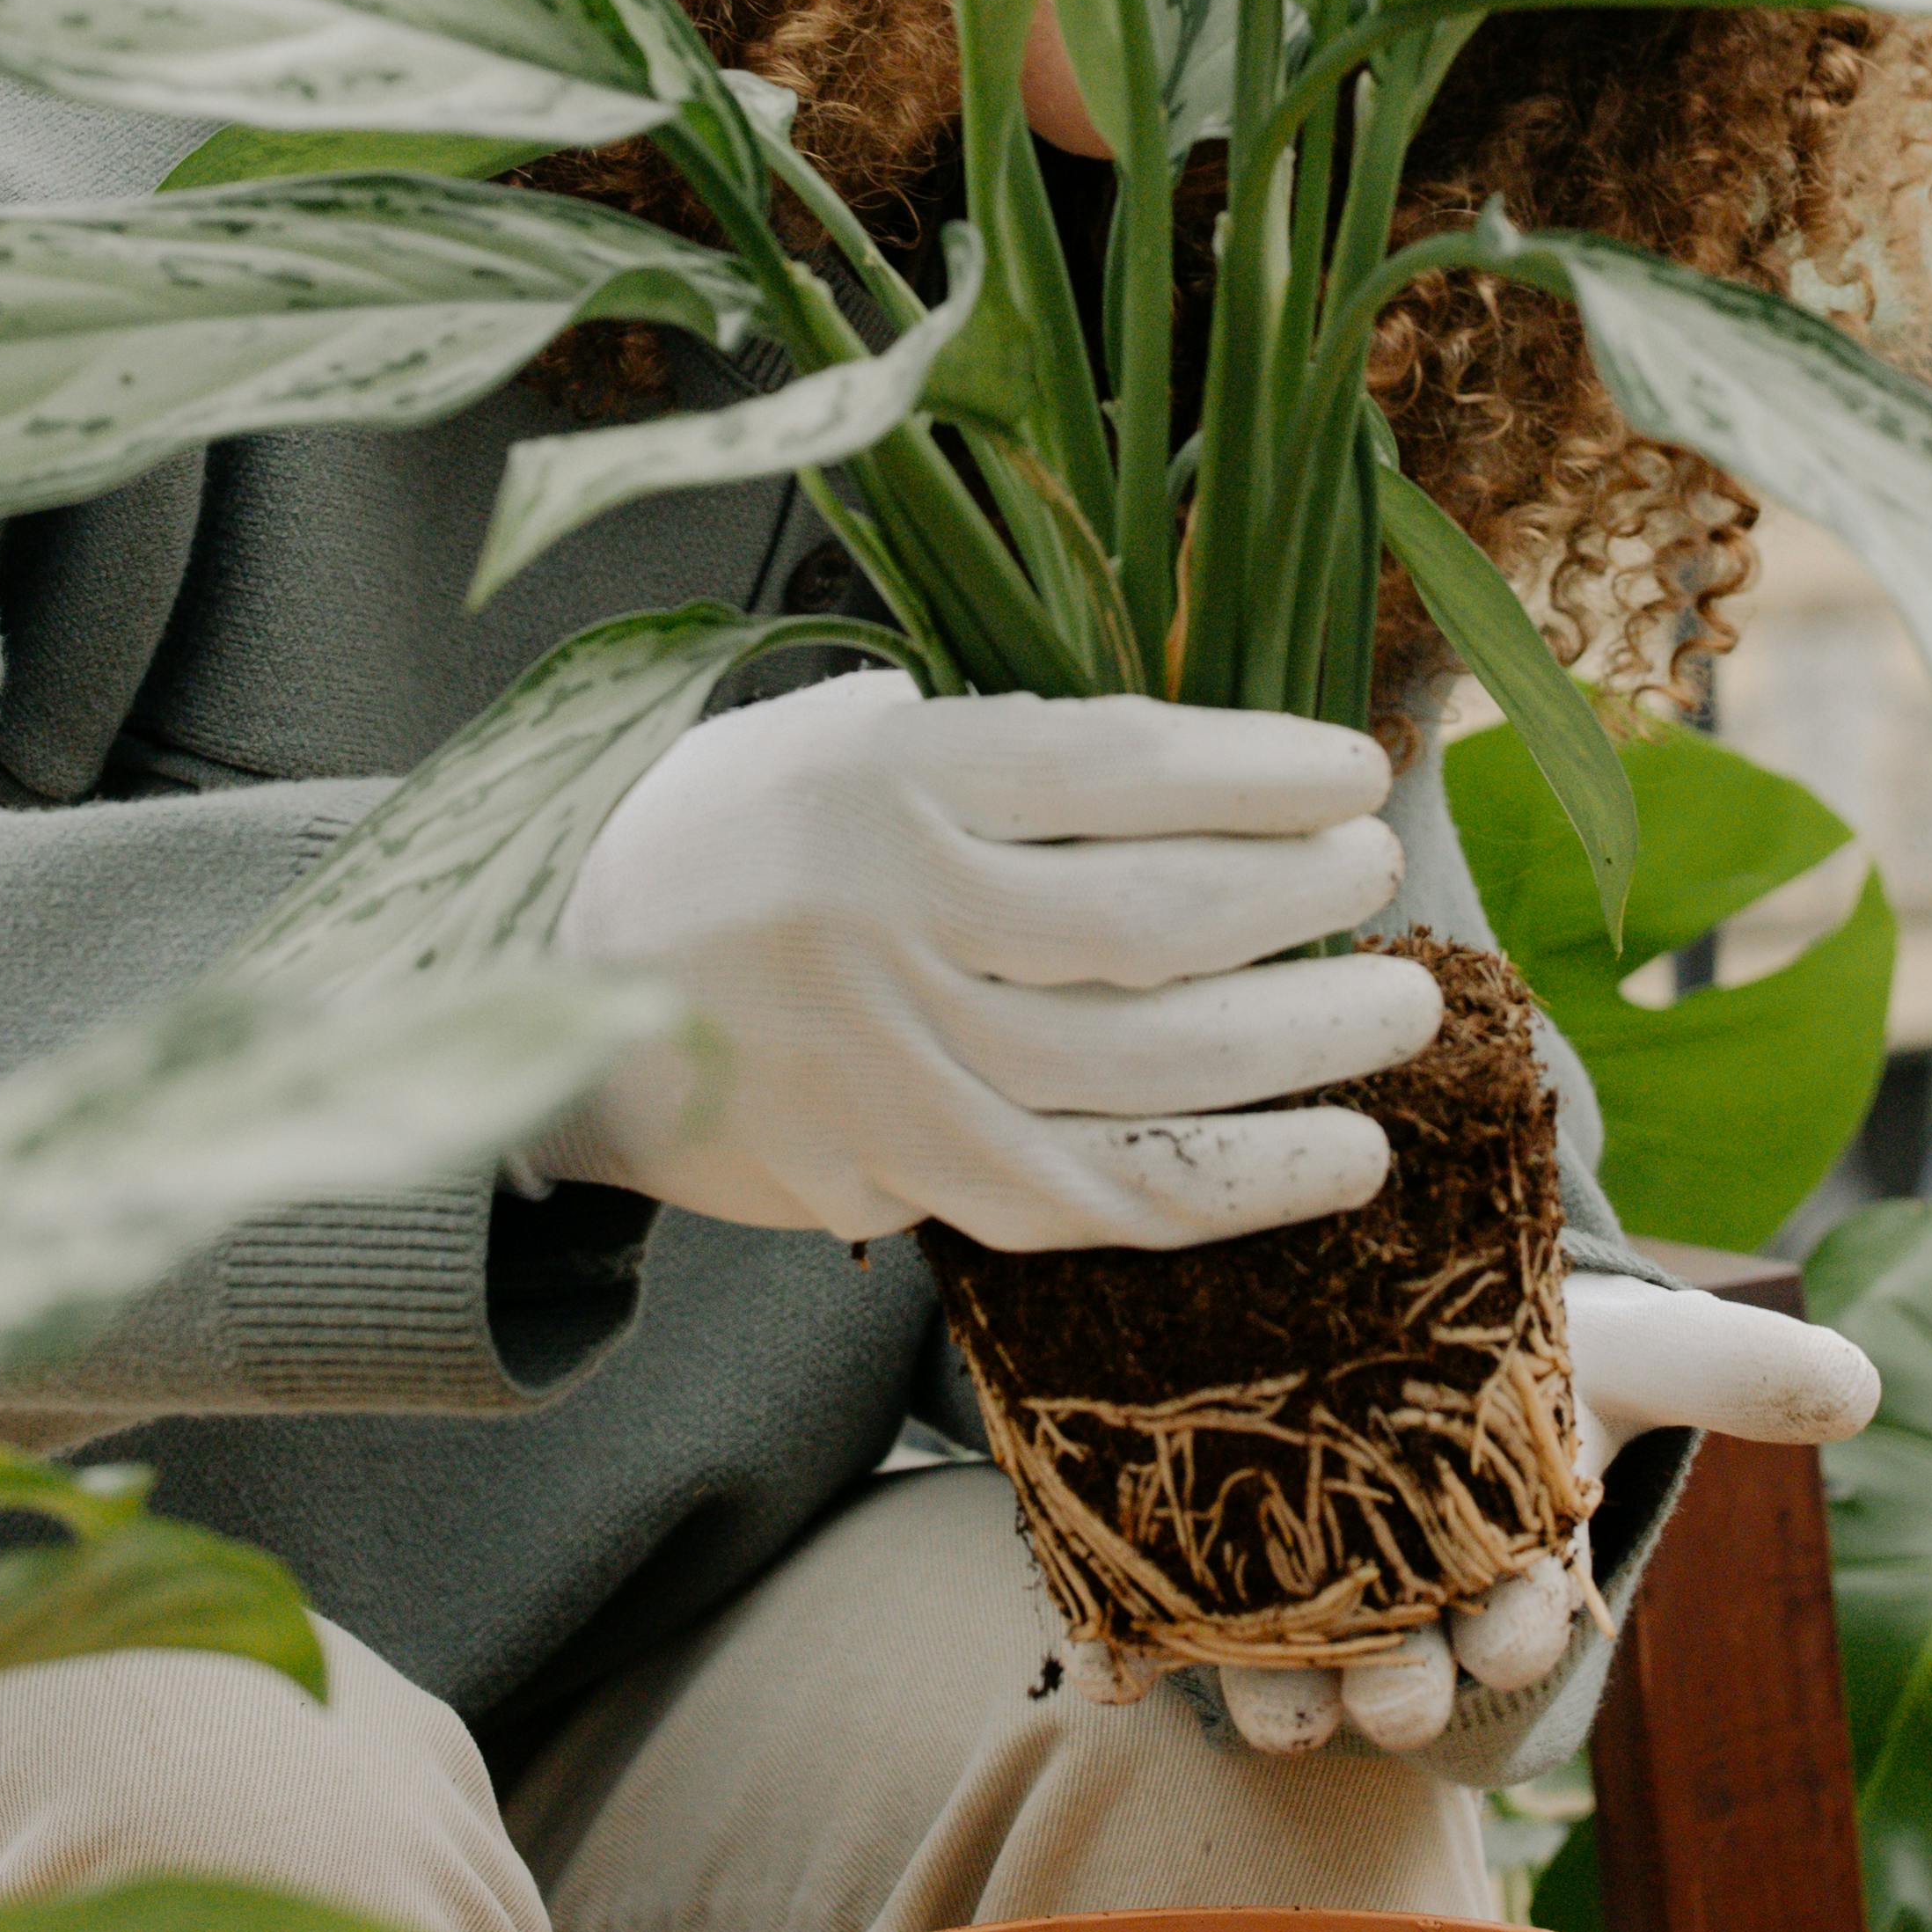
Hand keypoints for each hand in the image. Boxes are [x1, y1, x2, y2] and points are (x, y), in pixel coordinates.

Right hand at [558, 677, 1435, 1253]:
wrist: (530, 996)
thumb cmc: (710, 844)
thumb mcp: (814, 735)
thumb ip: (979, 742)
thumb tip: (1182, 762)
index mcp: (879, 774)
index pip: (1113, 765)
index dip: (1258, 771)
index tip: (1359, 770)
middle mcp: (889, 913)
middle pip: (1150, 919)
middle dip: (1300, 900)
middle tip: (1379, 878)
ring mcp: (890, 1057)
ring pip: (1145, 1067)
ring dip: (1303, 1045)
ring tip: (1400, 1016)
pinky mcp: (892, 1171)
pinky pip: (1097, 1196)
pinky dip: (1237, 1184)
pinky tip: (1343, 1161)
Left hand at [1190, 1266, 1880, 1758]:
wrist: (1367, 1311)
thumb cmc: (1516, 1349)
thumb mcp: (1620, 1344)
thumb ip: (1730, 1370)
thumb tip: (1859, 1386)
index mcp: (1503, 1579)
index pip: (1520, 1627)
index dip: (1520, 1628)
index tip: (1518, 1607)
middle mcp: (1396, 1618)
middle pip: (1401, 1679)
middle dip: (1403, 1686)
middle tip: (1392, 1673)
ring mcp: (1282, 1609)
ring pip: (1277, 1684)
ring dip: (1276, 1694)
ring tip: (1267, 1682)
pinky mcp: (1176, 1580)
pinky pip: (1143, 1638)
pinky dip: (1125, 1652)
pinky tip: (1110, 1649)